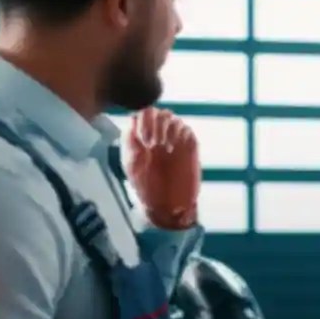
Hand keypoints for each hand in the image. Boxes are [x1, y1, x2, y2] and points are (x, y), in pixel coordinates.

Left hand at [124, 107, 199, 229]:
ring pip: (174, 120)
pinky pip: (187, 131)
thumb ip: (130, 144)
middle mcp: (158, 137)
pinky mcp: (189, 147)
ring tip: (165, 147)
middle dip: (157, 124)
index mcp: (142, 139)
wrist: (168, 204)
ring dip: (169, 130)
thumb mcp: (131, 166)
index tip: (143, 137)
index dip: (143, 121)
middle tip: (154, 142)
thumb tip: (131, 124)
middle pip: (159, 114)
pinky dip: (181, 135)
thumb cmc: (146, 187)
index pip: (142, 115)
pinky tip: (175, 149)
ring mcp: (174, 141)